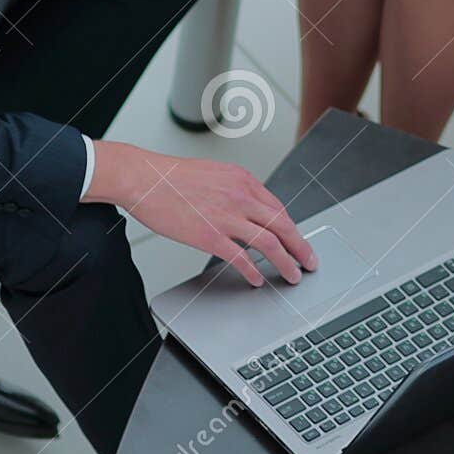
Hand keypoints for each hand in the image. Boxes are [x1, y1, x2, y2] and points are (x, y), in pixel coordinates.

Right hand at [87, 141, 316, 286]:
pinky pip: (241, 258)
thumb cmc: (172, 178)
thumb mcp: (214, 174)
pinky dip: (254, 270)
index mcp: (242, 180)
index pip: (278, 208)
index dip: (292, 229)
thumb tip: (248, 210)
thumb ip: (235, 191)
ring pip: (269, 243)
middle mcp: (240, 196)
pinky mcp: (210, 236)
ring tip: (292, 275)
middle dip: (301, 247)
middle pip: (282, 225)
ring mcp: (227, 216)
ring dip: (286, 262)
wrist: (144, 179)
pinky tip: (257, 279)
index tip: (298, 241)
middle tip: (309, 262)